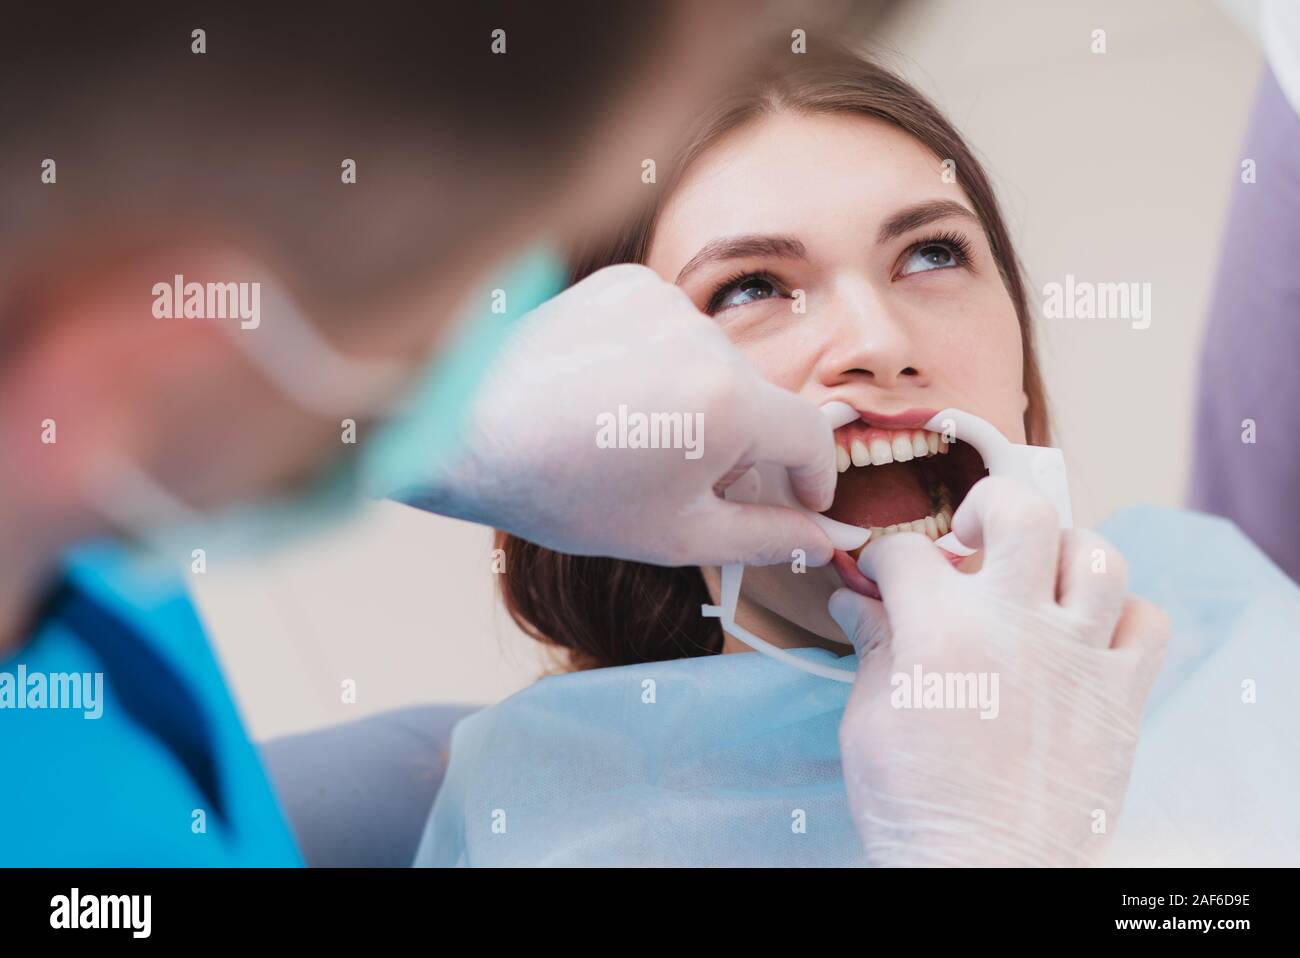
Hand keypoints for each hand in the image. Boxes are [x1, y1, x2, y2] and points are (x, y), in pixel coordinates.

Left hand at [404, 263, 837, 566]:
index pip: (812, 436)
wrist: (466, 430)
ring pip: (715, 363)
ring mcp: (664, 300)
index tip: (804, 502)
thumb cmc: (565, 492)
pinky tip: (613, 392)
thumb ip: (765, 538)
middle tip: (685, 482)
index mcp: (726, 404)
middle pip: (760, 400)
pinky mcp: (627, 281)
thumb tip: (826, 540)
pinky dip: (660, 361)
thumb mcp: (675, 535)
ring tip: (632, 434)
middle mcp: (705, 337)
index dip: (815, 478)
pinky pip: (672, 329)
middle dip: (742, 446)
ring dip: (699, 400)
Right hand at [828, 476, 1168, 865]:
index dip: (883, 557)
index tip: (882, 575)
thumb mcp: (868, 722)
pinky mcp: (1120, 696)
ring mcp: (1078, 658)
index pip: (905, 553)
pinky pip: (1147, 623)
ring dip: (1062, 555)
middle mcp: (1017, 628)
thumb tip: (858, 602)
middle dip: (988, 508)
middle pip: (1023, 513)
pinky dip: (1122, 615)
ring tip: (1037, 579)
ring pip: (1098, 555)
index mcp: (941, 632)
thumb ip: (872, 648)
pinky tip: (1087, 632)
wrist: (981, 873)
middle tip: (970, 538)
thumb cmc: (914, 805)